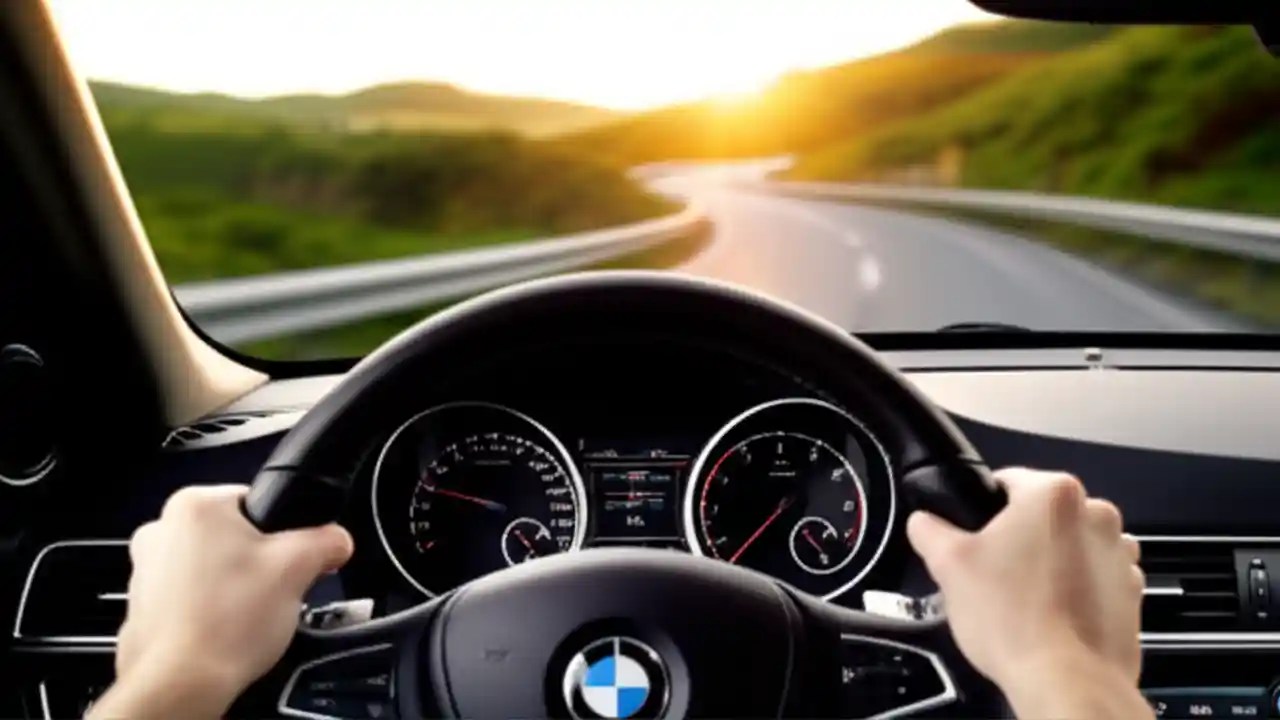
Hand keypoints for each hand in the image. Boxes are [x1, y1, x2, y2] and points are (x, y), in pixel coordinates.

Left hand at [87, 485, 353, 719]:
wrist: (183, 684)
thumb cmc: (227, 623)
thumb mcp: (298, 567)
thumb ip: (327, 540)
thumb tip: (337, 539)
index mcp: (194, 505)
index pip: (256, 502)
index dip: (284, 533)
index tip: (292, 559)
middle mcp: (160, 530)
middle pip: (234, 536)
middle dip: (258, 562)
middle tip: (272, 590)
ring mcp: (145, 569)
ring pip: (211, 566)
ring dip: (232, 586)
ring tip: (247, 615)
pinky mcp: (143, 604)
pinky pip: (189, 597)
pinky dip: (208, 609)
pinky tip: (225, 629)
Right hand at [907, 467, 1146, 718]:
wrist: (1066, 681)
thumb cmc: (1010, 616)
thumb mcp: (949, 564)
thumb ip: (929, 530)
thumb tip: (924, 522)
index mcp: (1053, 493)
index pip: (1007, 482)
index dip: (983, 511)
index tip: (974, 541)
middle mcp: (1097, 514)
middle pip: (1043, 516)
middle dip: (1019, 539)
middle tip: (994, 575)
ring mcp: (1121, 555)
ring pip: (1071, 546)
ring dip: (1051, 563)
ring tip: (1025, 601)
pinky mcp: (1133, 593)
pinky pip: (1096, 579)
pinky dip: (1076, 591)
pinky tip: (1053, 618)